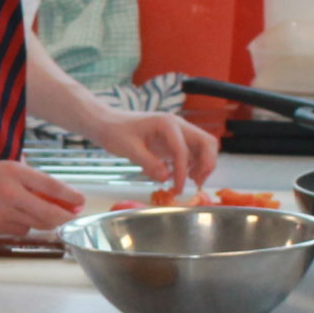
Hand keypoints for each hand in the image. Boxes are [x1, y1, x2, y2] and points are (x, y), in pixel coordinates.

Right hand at [0, 158, 84, 235]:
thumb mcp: (1, 167)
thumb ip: (25, 178)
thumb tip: (50, 190)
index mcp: (13, 172)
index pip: (51, 186)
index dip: (70, 196)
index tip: (80, 201)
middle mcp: (10, 193)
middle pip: (49, 213)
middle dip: (64, 217)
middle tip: (71, 216)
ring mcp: (0, 213)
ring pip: (34, 225)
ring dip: (41, 222)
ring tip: (42, 215)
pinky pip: (16, 231)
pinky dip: (21, 226)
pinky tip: (14, 217)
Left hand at [83, 108, 219, 188]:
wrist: (107, 123)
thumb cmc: (115, 132)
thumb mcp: (128, 148)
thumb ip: (148, 163)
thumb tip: (166, 178)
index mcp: (167, 124)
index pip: (183, 150)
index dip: (182, 172)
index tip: (178, 189)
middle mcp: (177, 125)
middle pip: (206, 142)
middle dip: (206, 164)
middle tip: (196, 183)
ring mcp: (177, 132)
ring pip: (203, 146)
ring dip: (203, 164)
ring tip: (190, 181)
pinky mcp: (174, 141)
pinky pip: (192, 152)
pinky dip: (192, 164)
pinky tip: (180, 177)